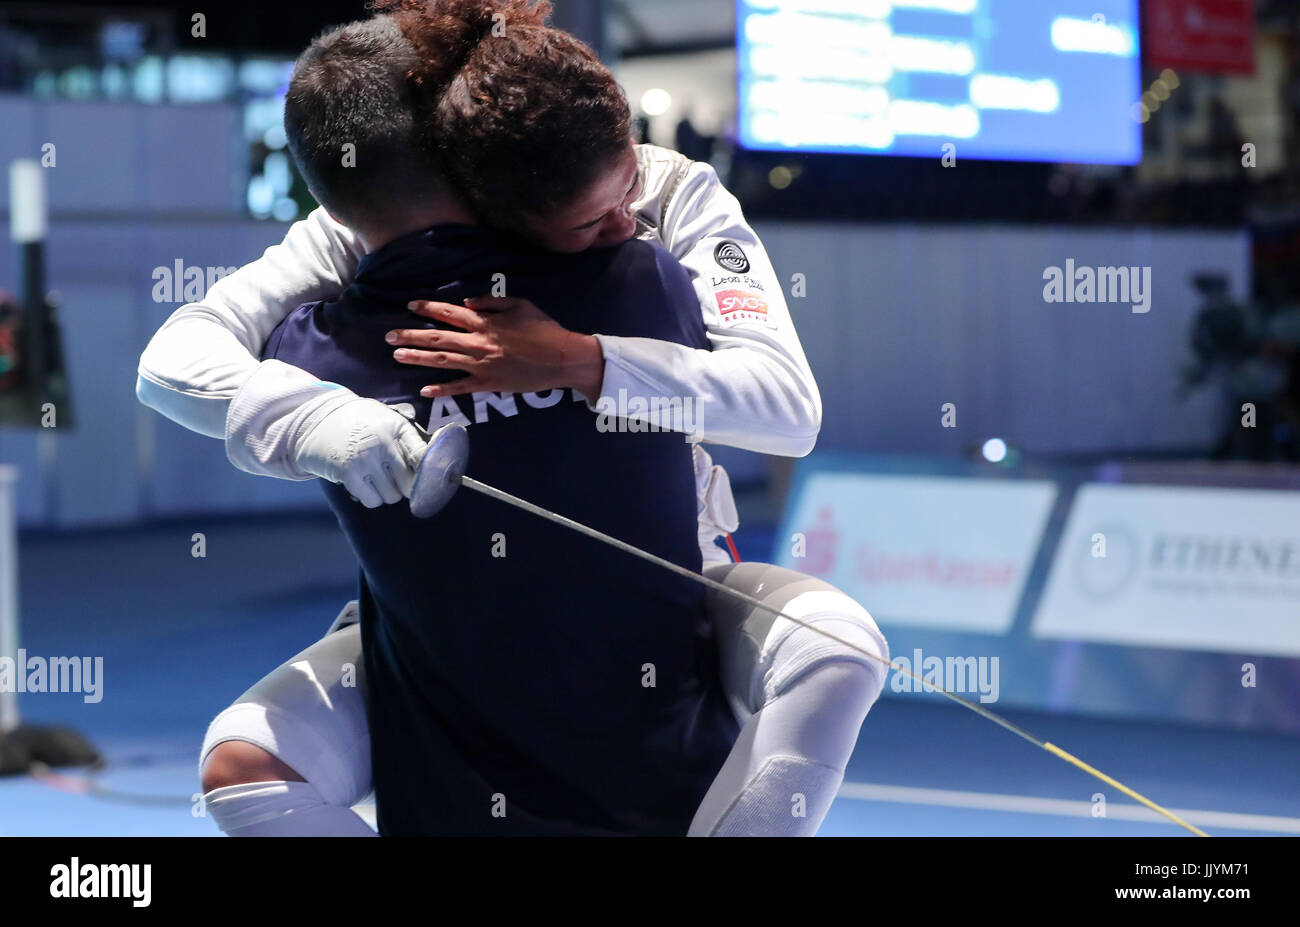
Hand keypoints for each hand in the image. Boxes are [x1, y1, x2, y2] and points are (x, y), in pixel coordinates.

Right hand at [295, 395, 427, 506]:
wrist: (317, 421)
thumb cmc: (359, 422)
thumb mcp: (387, 419)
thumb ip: (408, 439)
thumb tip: (432, 462)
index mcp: (397, 428)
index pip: (422, 457)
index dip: (428, 473)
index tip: (427, 480)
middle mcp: (383, 444)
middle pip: (409, 484)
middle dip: (405, 487)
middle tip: (396, 480)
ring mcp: (365, 460)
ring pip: (392, 496)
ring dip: (387, 493)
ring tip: (378, 480)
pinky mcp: (348, 474)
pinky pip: (372, 501)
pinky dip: (372, 498)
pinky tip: (366, 485)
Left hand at [387, 296, 604, 399]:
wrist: (562, 359)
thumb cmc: (544, 329)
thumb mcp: (520, 304)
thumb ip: (491, 302)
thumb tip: (466, 304)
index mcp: (485, 322)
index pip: (448, 313)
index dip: (427, 307)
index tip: (410, 305)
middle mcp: (478, 343)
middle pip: (436, 338)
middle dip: (410, 335)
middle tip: (388, 336)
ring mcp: (481, 365)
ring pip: (442, 361)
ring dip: (417, 358)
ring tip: (397, 355)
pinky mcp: (489, 384)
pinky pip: (460, 387)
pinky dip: (442, 389)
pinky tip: (424, 389)